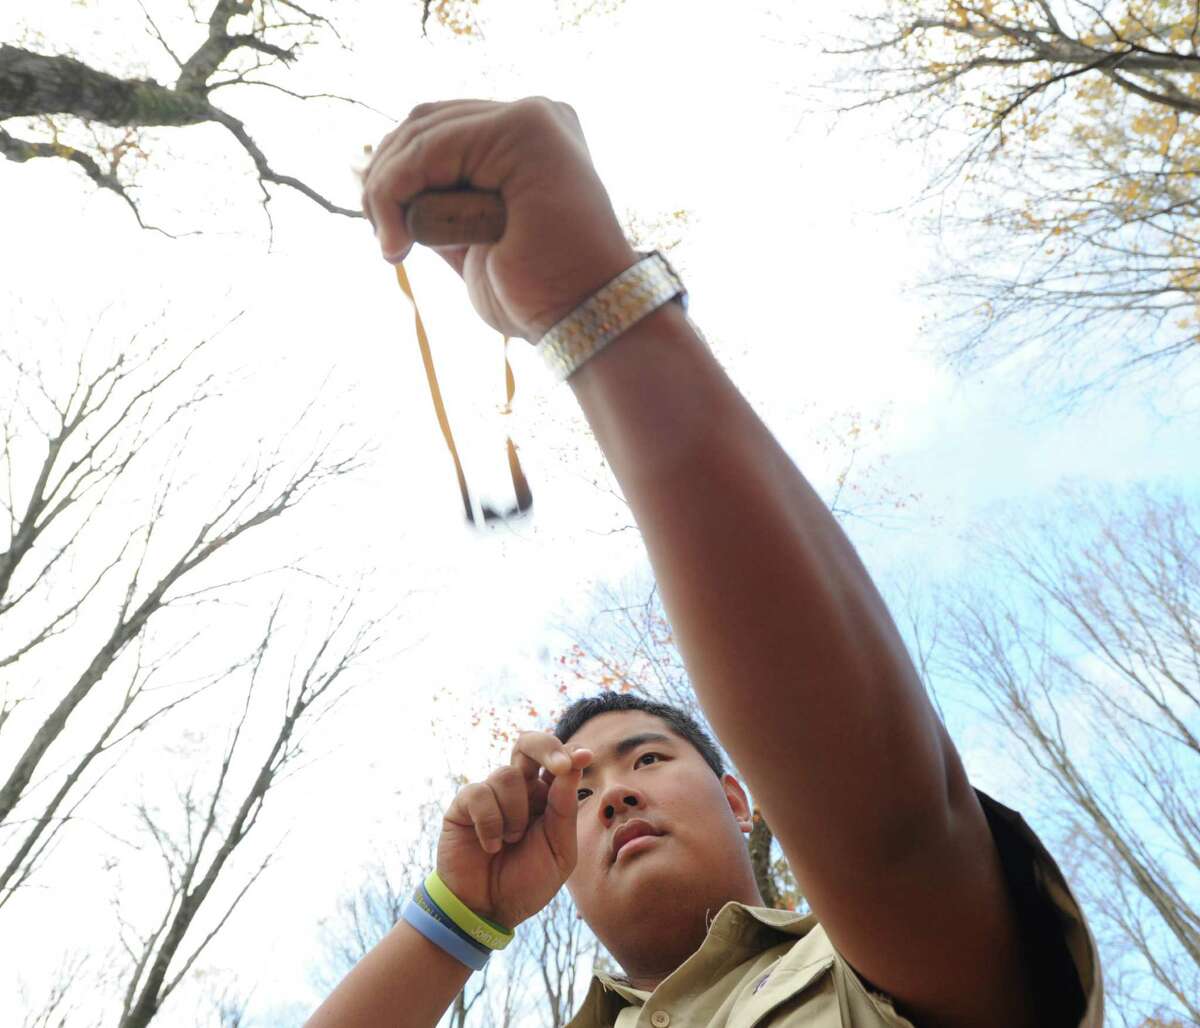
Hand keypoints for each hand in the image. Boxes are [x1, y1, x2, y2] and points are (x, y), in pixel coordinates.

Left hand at [360, 97, 639, 341]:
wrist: (587, 321)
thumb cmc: (537, 296)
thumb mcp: (472, 241)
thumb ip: (436, 204)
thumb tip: (373, 183)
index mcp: (528, 140)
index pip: (437, 129)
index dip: (395, 174)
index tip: (384, 230)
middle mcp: (536, 118)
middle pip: (424, 122)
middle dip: (385, 179)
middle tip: (383, 239)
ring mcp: (534, 119)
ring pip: (420, 134)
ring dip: (388, 192)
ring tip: (393, 245)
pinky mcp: (524, 130)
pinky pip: (430, 149)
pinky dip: (396, 192)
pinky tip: (399, 239)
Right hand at [436, 731, 592, 929]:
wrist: (487, 911)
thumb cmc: (527, 882)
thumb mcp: (559, 852)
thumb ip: (565, 810)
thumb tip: (574, 766)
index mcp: (548, 798)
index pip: (559, 761)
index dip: (570, 752)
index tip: (583, 757)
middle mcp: (520, 790)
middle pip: (528, 744)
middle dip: (545, 746)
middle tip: (559, 765)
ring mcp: (491, 795)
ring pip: (507, 775)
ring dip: (515, 814)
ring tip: (511, 842)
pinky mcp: (464, 805)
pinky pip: (479, 793)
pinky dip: (489, 823)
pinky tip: (490, 846)